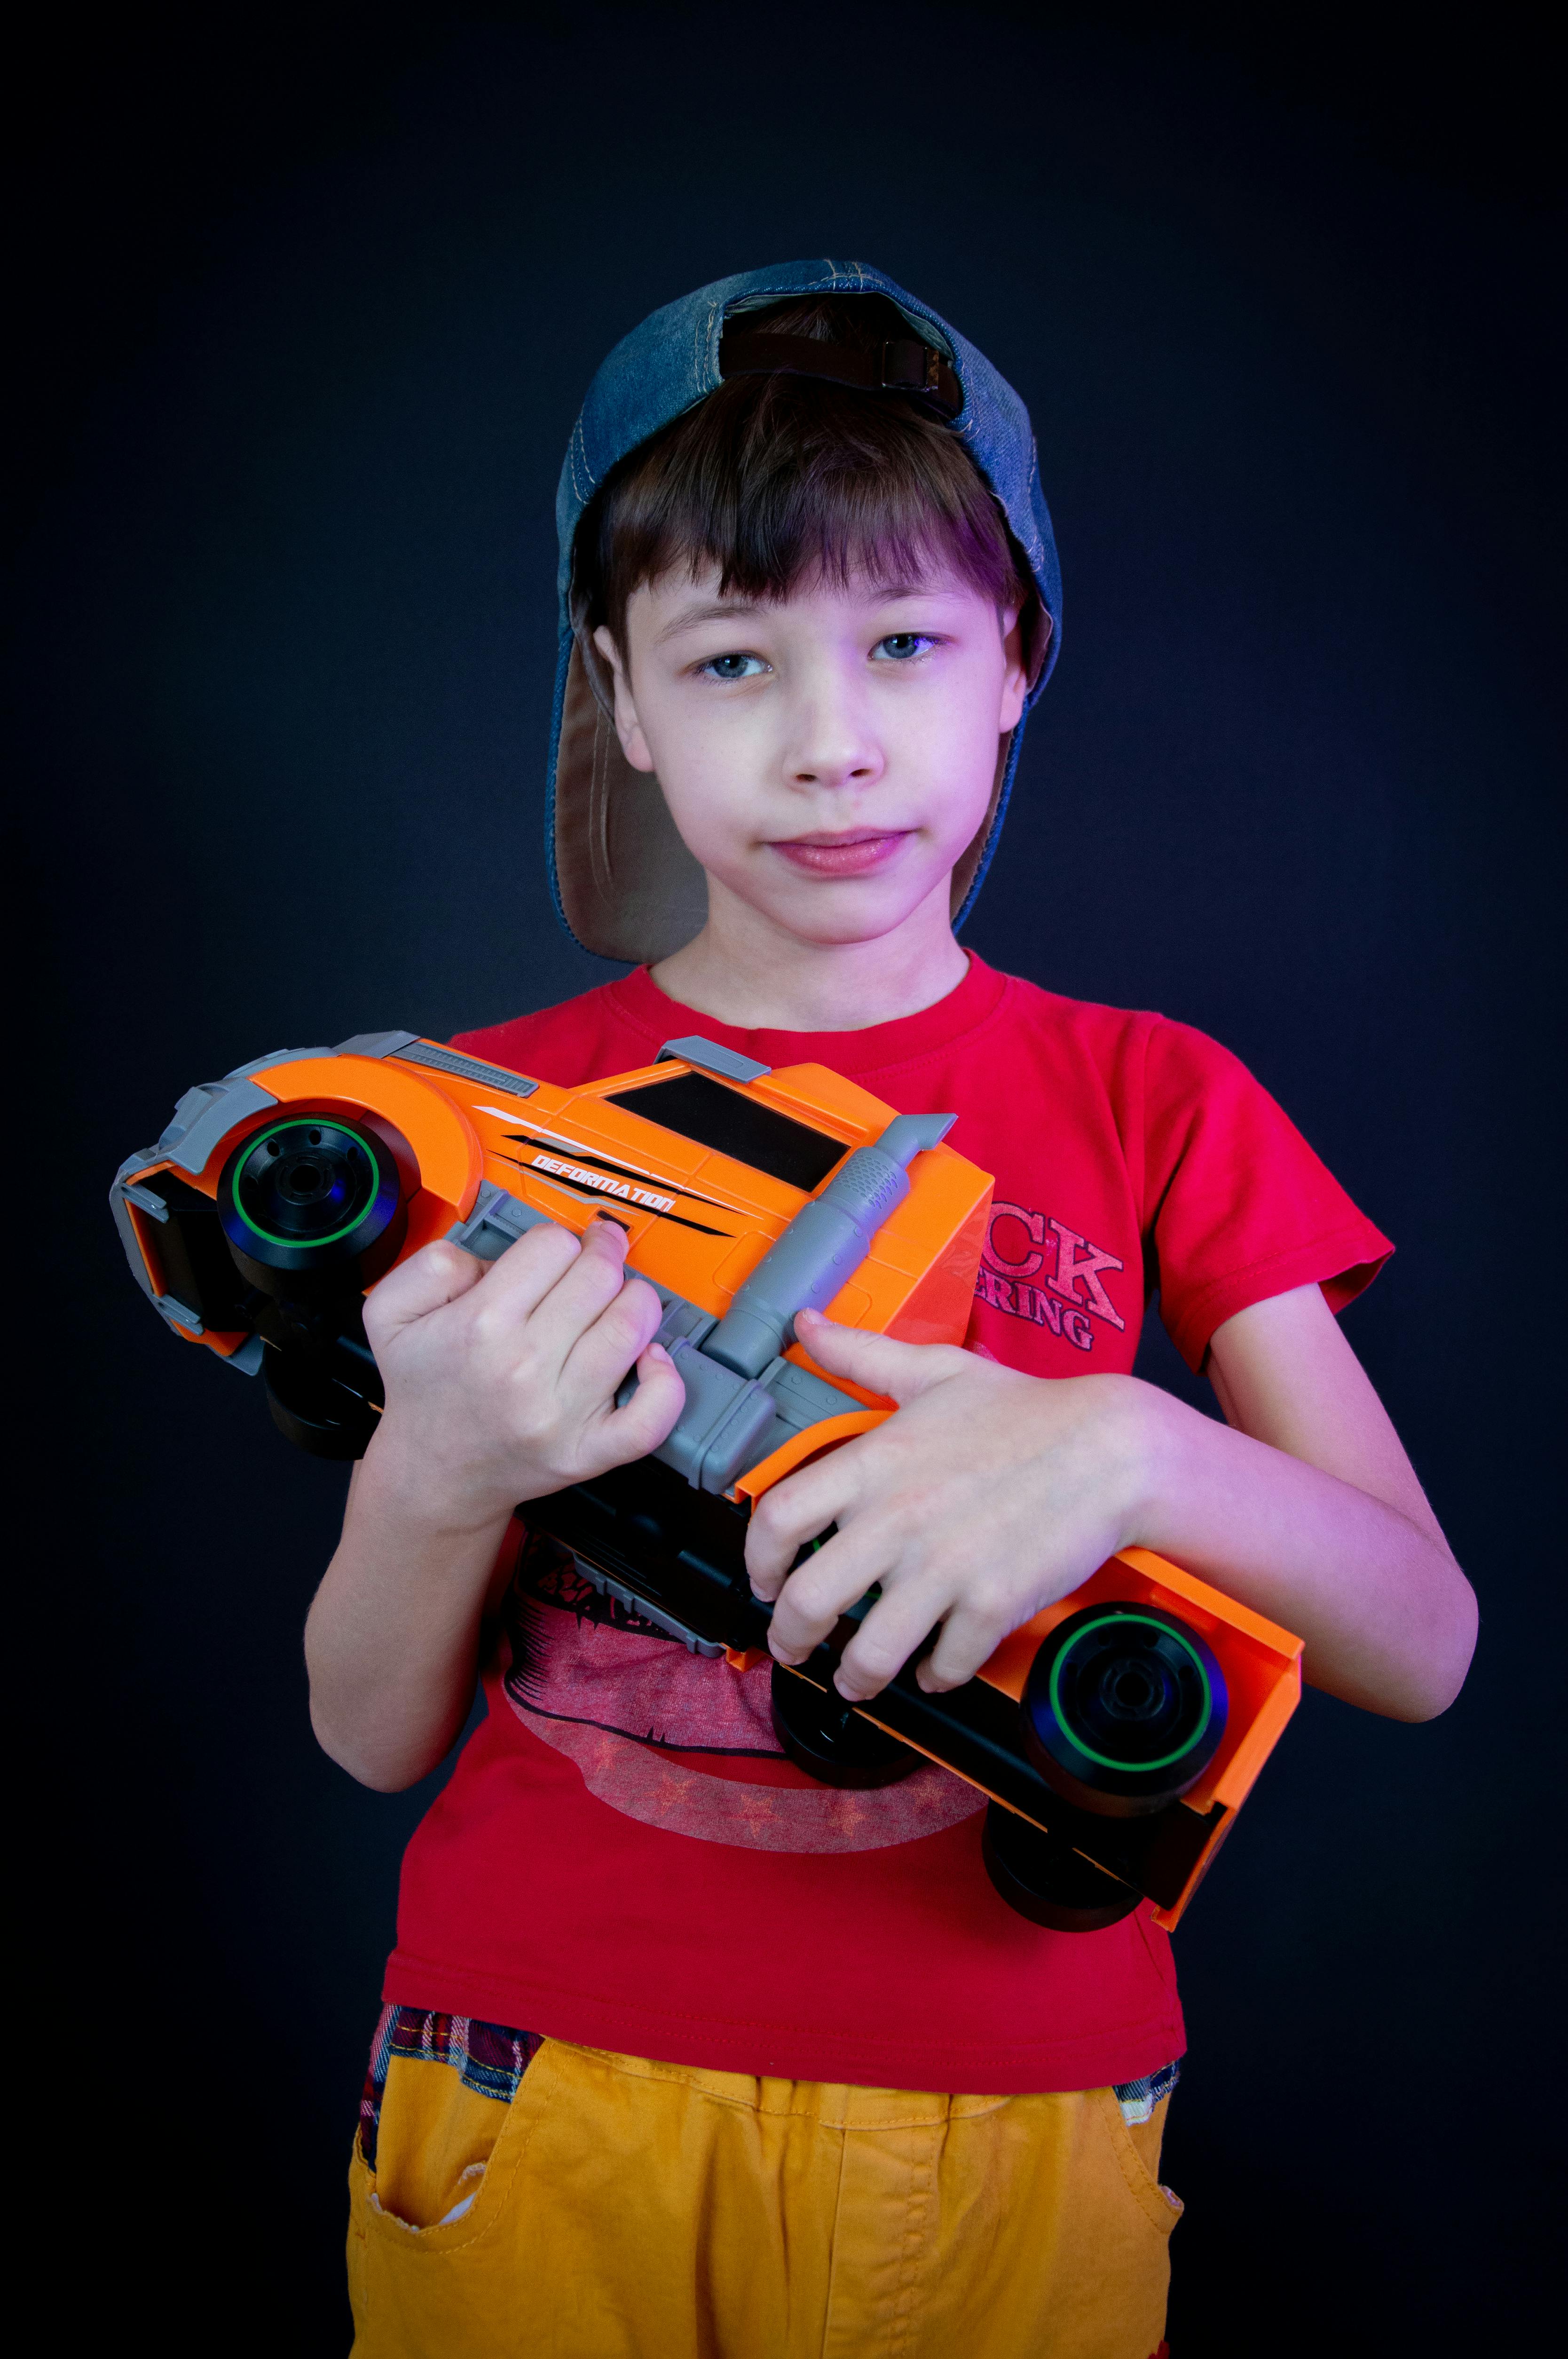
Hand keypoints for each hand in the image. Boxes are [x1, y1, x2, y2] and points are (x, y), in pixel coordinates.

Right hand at [361, 1217, 685, 1529]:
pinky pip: (651, 1417)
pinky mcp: (588, 1452)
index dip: (554, 1240)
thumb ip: (432, 1263)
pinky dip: (665, 1382)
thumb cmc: (424, 1391)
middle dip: (602, 1254)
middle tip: (598, 1256)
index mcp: (480, 1326)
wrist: (433, 1474)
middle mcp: (524, 1368)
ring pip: (632, 1328)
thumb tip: (497, 1255)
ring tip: (620, 1299)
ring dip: (636, 1300)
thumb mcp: (391, 1313)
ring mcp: (562, 1414)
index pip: (551, 1245)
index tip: (553, 1251)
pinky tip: (651, 1359)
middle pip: (598, 1276)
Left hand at [745, 1310, 1149, 1698]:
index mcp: (875, 1462)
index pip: (778, 1517)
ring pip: (870, 1652)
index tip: (765, 1579)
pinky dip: (934, 1676)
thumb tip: (805, 1325)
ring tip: (858, 1677)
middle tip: (794, 1648)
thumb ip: (861, 1355)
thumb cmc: (1025, 1409)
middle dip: (789, 1637)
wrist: (1113, 1448)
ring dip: (856, 1675)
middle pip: (808, 1601)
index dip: (756, 1560)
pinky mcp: (992, 1605)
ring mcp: (946, 1567)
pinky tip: (934, 1668)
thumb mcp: (934, 1369)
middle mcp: (899, 1518)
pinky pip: (944, 1664)